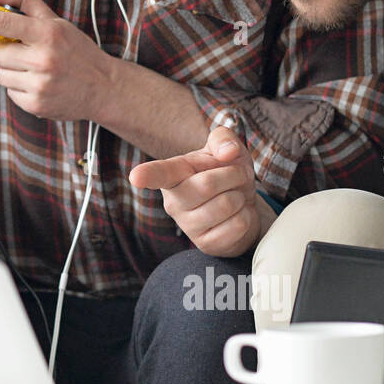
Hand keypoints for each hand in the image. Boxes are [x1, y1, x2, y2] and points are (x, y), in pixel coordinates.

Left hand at [0, 0, 109, 120]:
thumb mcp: (56, 21)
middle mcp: (43, 59)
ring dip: (11, 71)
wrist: (103, 87)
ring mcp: (39, 84)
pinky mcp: (35, 104)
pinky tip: (39, 84)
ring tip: (35, 69)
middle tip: (24, 53)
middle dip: (4, 53)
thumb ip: (24, 2)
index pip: (3, 23)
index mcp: (47, 34)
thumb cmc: (77, 51)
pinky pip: (9, 92)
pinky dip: (19, 88)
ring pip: (0, 74)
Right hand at [129, 125, 261, 256]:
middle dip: (234, 175)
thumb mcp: (225, 149)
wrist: (242, 205)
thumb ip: (224, 139)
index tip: (136, 177)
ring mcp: (187, 226)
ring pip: (226, 204)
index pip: (157, 174)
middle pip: (207, 184)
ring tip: (236, 195)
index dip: (146, 174)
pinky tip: (237, 215)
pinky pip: (238, 224)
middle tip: (238, 176)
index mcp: (172, 174)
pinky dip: (247, 215)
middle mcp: (173, 201)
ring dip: (241, 195)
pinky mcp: (206, 244)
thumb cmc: (227, 173)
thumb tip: (228, 152)